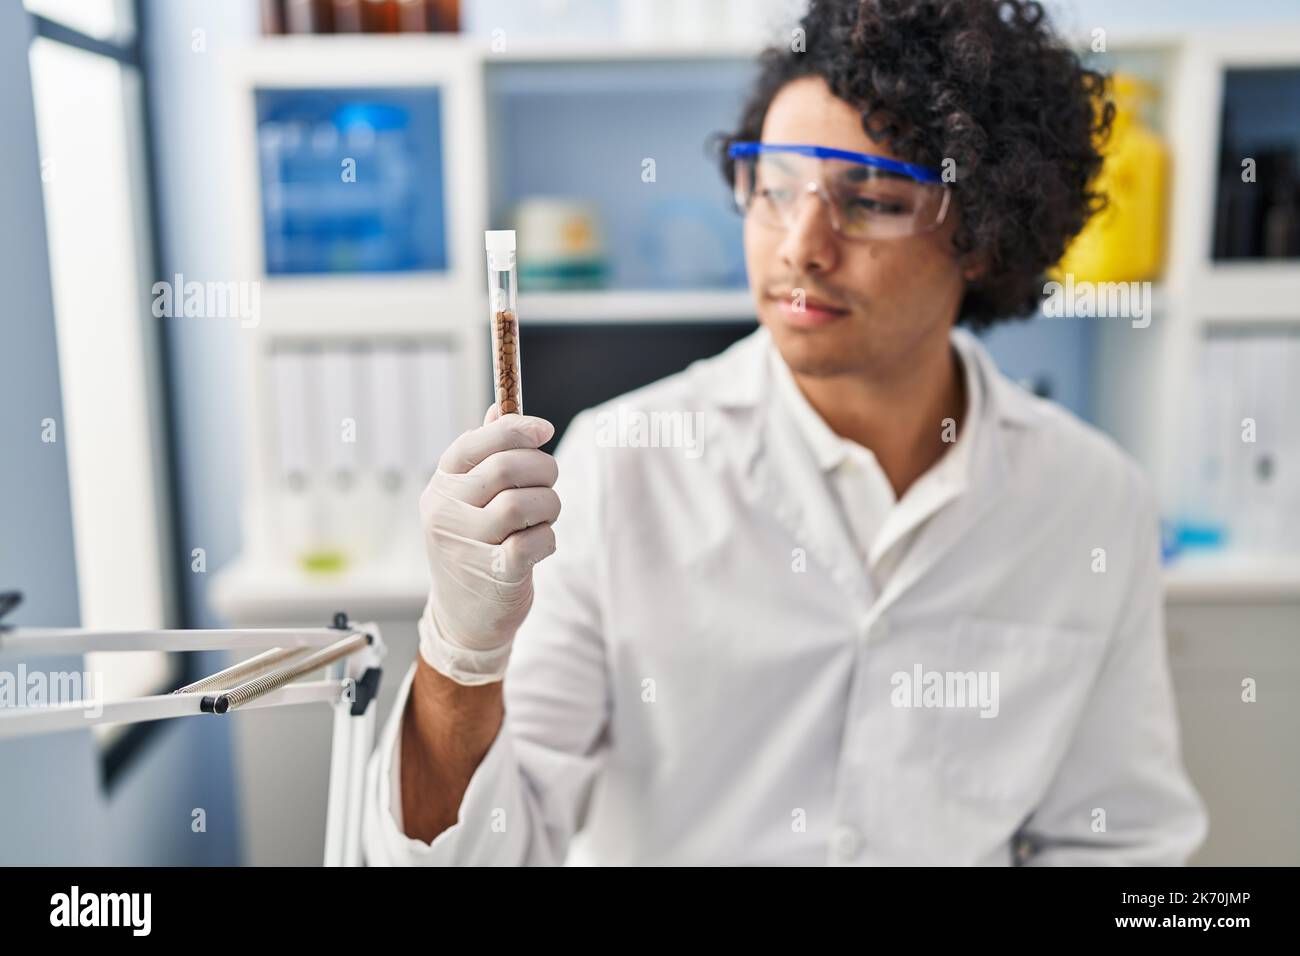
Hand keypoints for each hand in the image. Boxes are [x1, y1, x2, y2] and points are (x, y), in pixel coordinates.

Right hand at [416, 405, 559, 683]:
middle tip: (548, 483)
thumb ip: (485, 454)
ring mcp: (467, 544)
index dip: (515, 430)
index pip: (475, 443)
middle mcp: (447, 511)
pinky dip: (547, 537)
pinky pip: (536, 540)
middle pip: (507, 468)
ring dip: (548, 506)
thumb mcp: (468, 500)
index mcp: (441, 486)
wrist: (464, 619)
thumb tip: (502, 407)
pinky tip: (540, 544)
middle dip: (542, 470)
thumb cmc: (473, 547)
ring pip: (524, 503)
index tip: (544, 430)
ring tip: (543, 518)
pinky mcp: (494, 573)